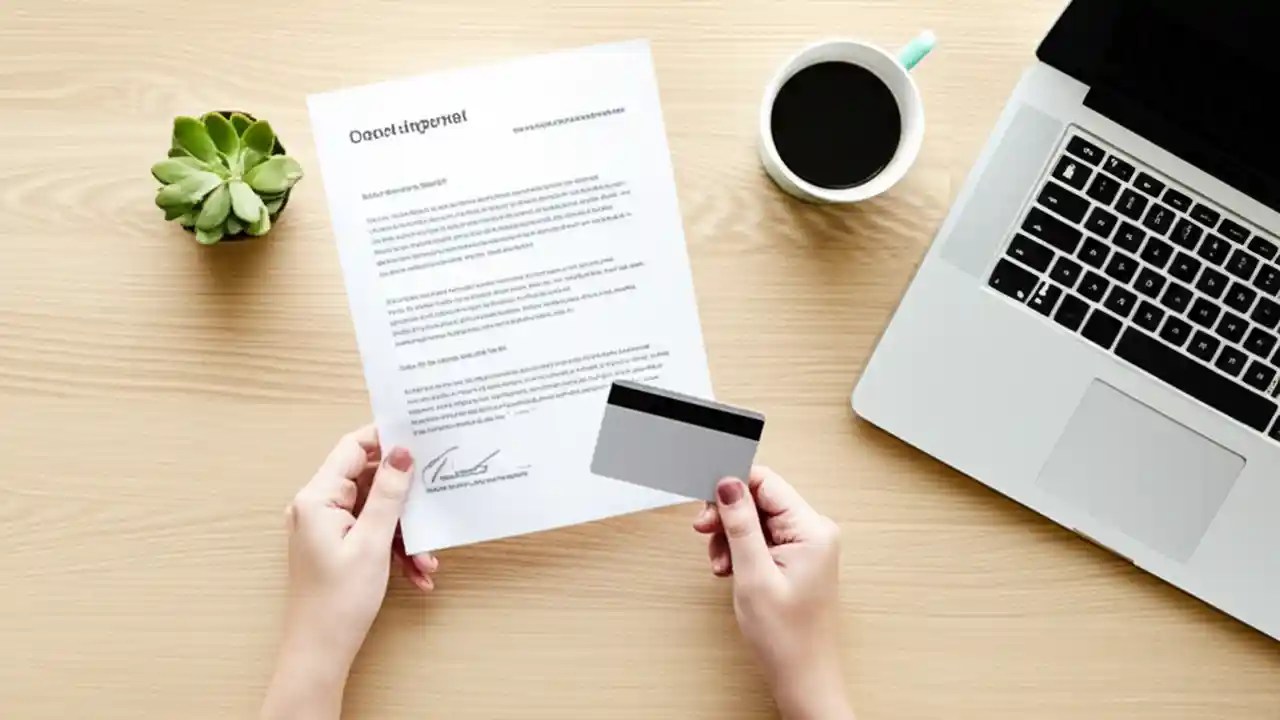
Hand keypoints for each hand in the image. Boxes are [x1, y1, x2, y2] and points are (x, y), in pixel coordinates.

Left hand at [262, 425, 436, 719]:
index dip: (386, 439)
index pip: (352, 448)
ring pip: (375, 511)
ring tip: (426, 560)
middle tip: (434, 505)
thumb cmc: (338, 601)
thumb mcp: (373, 543)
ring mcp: (324, 527)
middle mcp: (315, 507)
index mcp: (316, 498)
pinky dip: (394, 549)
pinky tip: (417, 574)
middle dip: (405, 501)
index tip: (420, 438)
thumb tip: (402, 451)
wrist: (319, 654)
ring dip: (405, 533)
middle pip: (368, 481)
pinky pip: (370, 533)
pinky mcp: (334, 545)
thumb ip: (388, 493)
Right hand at [693, 467, 851, 719]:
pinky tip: (730, 568)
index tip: (707, 502)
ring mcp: (807, 545)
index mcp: (812, 529)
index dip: (732, 487)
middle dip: (728, 515)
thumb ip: (740, 525)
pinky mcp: (797, 558)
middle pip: (760, 499)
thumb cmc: (787, 638)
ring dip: (731, 535)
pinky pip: (762, 538)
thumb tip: (728, 484)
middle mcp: (814, 531)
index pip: (766, 482)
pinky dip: (740, 549)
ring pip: (757, 519)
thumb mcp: (753, 576)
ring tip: (721, 564)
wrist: (802, 677)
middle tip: (706, 534)